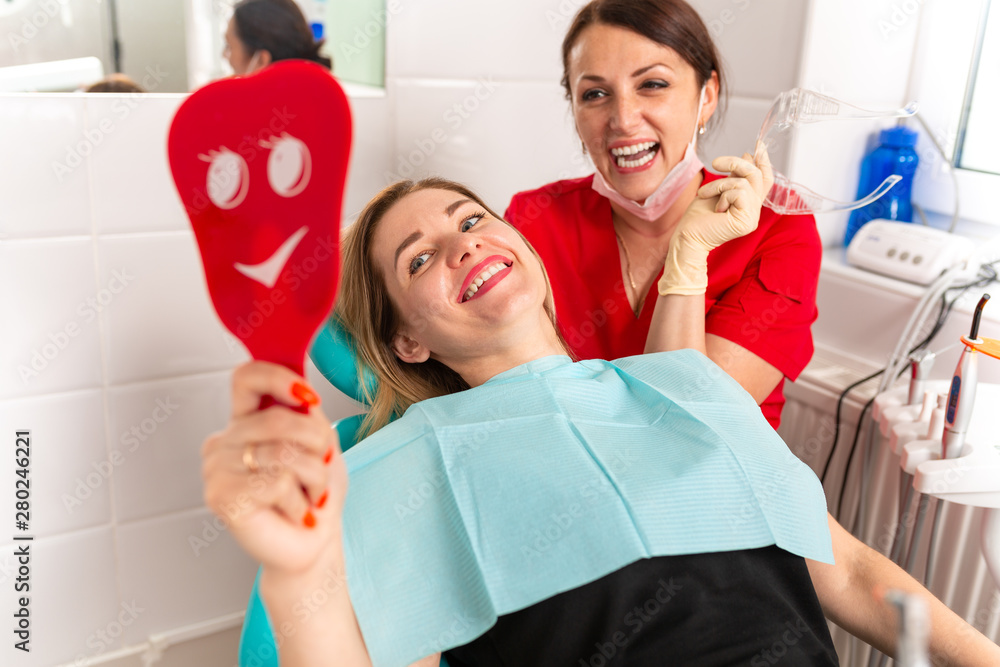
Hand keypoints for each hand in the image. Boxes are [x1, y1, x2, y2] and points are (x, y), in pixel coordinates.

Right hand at [201, 361, 347, 573]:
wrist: (313, 542)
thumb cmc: (315, 492)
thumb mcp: (320, 440)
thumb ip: (306, 412)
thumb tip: (302, 394)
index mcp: (244, 421)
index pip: (246, 377)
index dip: (279, 379)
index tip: (309, 399)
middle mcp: (224, 441)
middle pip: (278, 419)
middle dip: (317, 444)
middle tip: (321, 468)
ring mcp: (217, 470)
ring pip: (284, 454)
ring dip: (314, 477)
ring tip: (308, 494)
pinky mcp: (222, 498)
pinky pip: (278, 484)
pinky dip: (300, 501)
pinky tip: (295, 513)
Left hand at [658, 144, 773, 295]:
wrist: (687, 236)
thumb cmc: (698, 217)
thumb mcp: (718, 189)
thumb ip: (735, 177)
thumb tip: (748, 157)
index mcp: (748, 203)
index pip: (764, 180)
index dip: (764, 162)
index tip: (759, 146)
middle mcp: (754, 210)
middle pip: (757, 175)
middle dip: (735, 163)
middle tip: (716, 163)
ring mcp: (752, 217)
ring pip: (745, 182)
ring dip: (720, 183)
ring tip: (705, 194)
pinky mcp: (747, 221)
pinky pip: (740, 192)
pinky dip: (722, 195)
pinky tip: (715, 208)